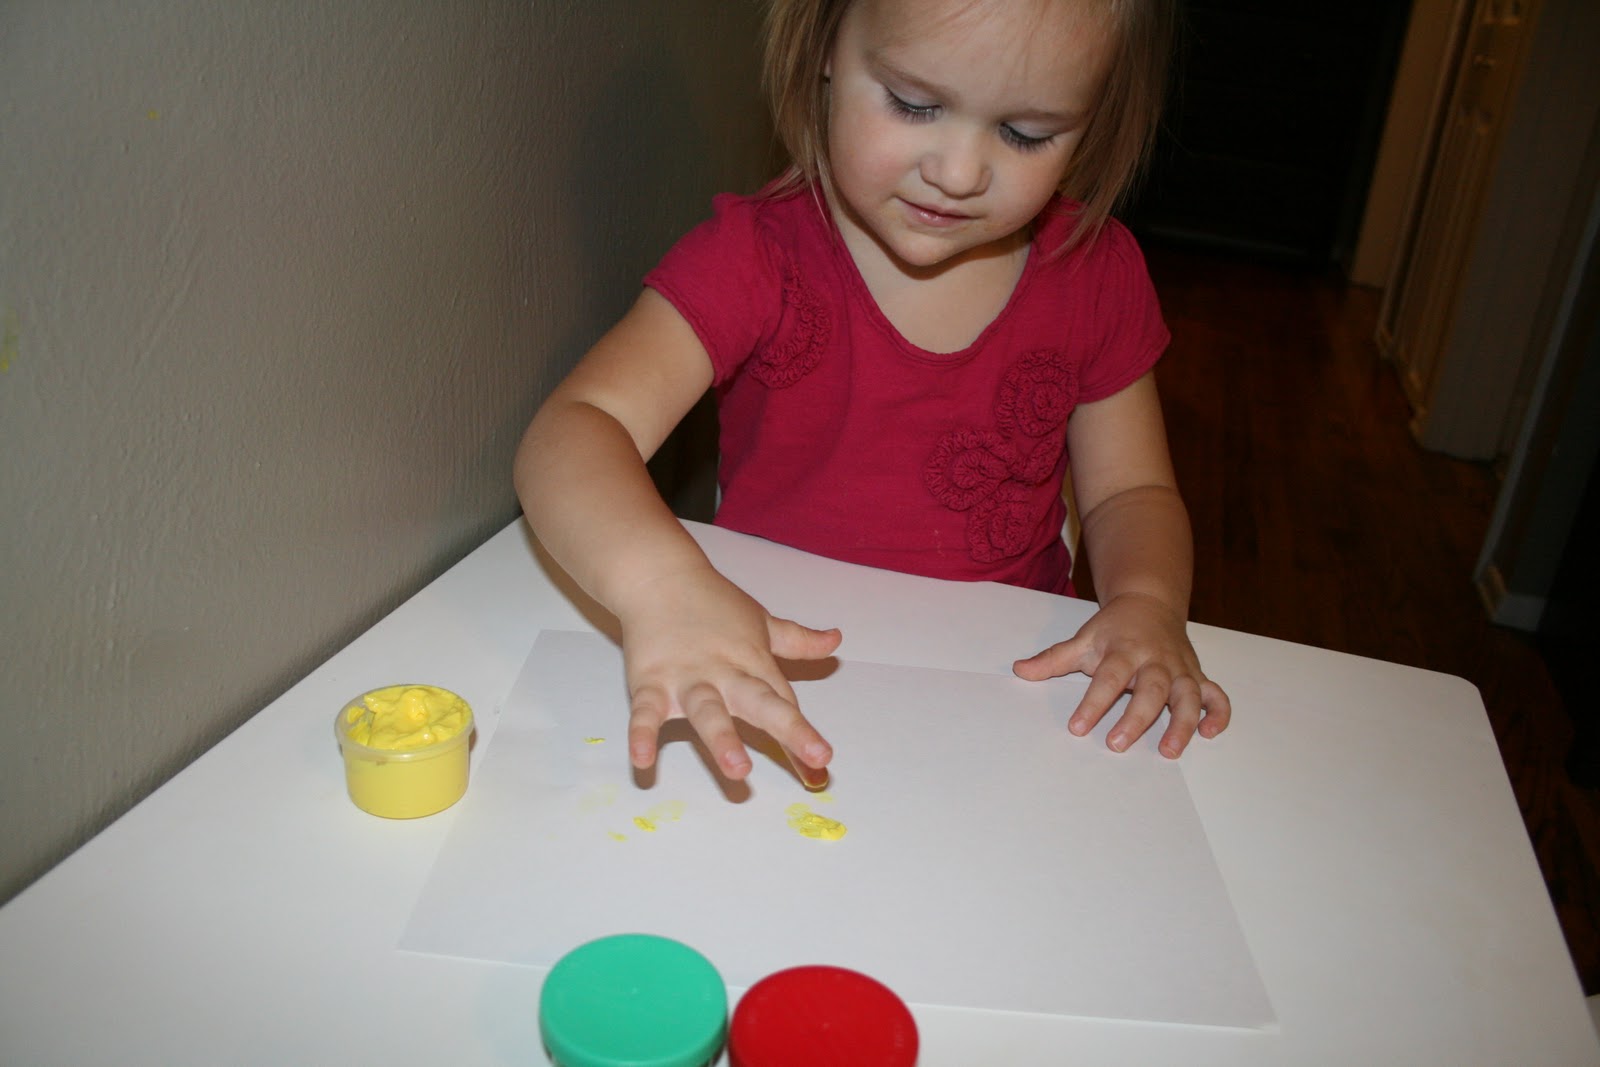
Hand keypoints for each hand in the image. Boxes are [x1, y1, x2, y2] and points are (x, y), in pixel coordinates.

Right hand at [616, 565, 839, 785]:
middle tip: (816, 759)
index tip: (821, 768)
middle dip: (790, 730)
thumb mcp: (761, 622)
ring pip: (708, 711)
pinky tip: (641, 760)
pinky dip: (642, 733)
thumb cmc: (712, 603)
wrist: (659, 576)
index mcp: (755, 663)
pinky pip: (646, 711)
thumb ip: (798, 640)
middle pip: (762, 704)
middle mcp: (726, 674)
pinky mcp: (650, 681)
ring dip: (723, 739)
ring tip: (738, 770)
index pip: (785, 705)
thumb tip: (836, 642)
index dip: (804, 737)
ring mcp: (687, 679)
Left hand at [1012, 592, 1229, 757]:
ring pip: (1187, 696)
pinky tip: (1210, 733)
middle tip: (1116, 744)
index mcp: (1125, 650)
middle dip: (1136, 718)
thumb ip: (1053, 659)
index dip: (1093, 703)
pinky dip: (1218, 713)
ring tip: (1169, 750)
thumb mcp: (1083, 638)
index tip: (1077, 727)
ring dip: (1182, 723)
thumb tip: (1020, 670)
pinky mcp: (1197, 675)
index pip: (1108, 677)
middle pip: (1151, 689)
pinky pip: (1215, 695)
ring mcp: (1180, 668)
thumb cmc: (1115, 627)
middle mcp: (1156, 660)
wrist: (1150, 602)